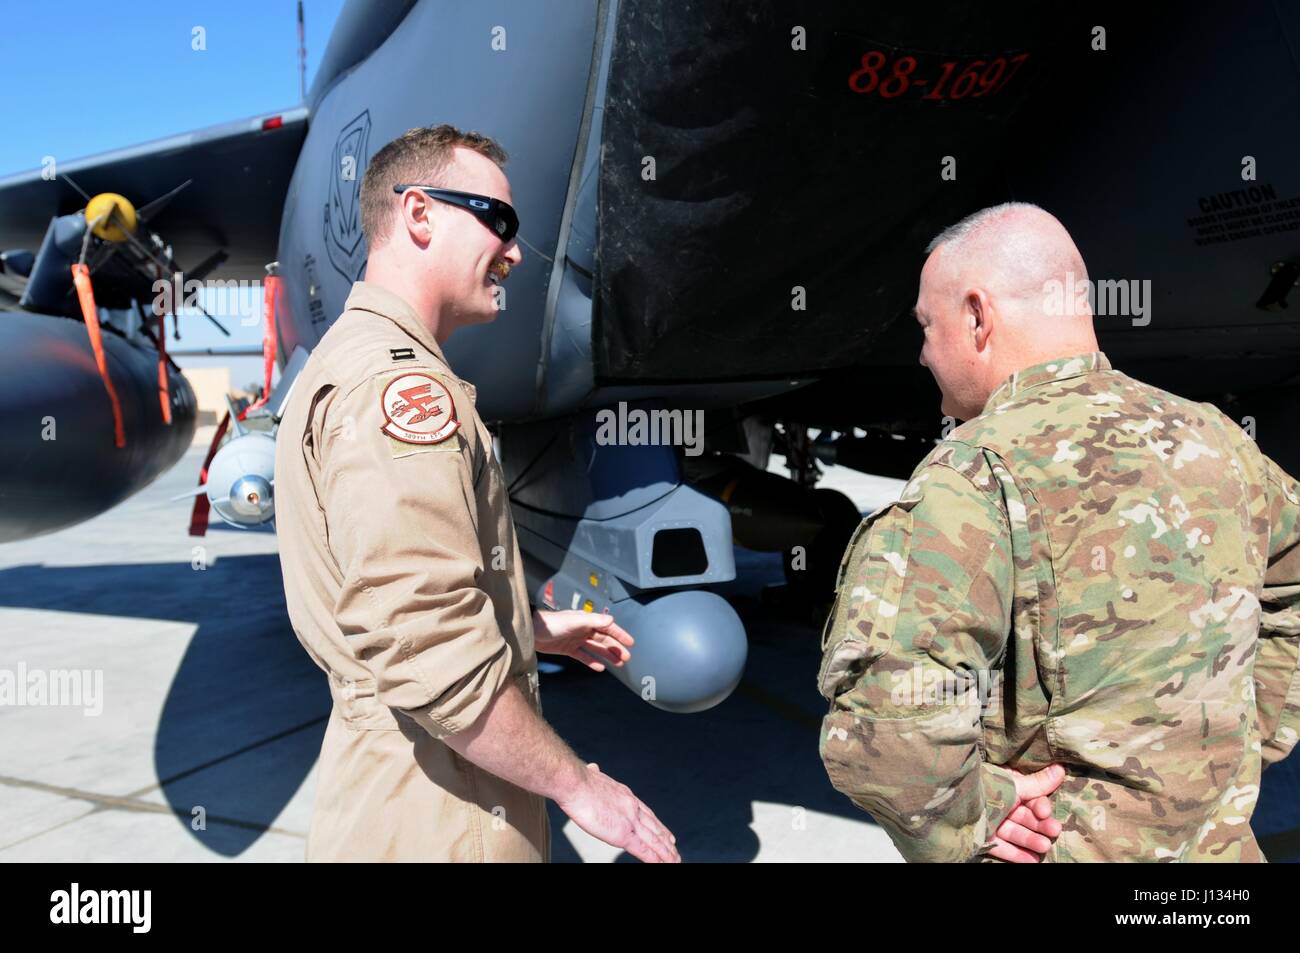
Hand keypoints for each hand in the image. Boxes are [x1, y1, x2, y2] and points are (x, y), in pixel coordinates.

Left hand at [533, 609, 632, 672]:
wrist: (532, 632)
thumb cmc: (552, 623)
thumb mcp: (574, 621)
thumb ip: (593, 620)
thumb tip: (611, 619)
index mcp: (586, 621)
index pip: (607, 627)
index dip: (619, 634)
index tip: (630, 643)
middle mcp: (583, 629)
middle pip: (603, 639)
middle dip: (615, 648)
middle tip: (626, 658)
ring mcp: (576, 639)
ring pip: (596, 648)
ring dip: (607, 655)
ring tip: (618, 664)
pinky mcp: (568, 649)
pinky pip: (583, 656)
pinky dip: (592, 661)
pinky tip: (600, 668)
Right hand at [556, 762, 679, 862]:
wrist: (575, 784)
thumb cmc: (577, 781)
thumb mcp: (592, 774)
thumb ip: (596, 775)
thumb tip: (593, 768)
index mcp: (625, 794)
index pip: (646, 812)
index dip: (657, 824)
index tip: (665, 831)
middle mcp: (632, 807)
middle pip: (654, 827)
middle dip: (665, 840)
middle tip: (674, 848)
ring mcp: (629, 821)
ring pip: (654, 841)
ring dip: (665, 853)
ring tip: (674, 861)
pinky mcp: (622, 834)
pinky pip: (643, 850)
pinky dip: (655, 858)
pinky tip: (662, 863)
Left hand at [989, 764, 1065, 862]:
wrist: (954, 800)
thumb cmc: (986, 788)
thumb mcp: (1013, 785)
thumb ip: (1037, 783)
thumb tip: (1061, 769)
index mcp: (1007, 788)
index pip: (1029, 798)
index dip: (1040, 805)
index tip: (1044, 811)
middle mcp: (1001, 805)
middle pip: (1024, 817)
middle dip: (1040, 825)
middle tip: (1054, 831)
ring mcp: (992, 822)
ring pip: (1015, 832)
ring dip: (1031, 840)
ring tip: (1044, 847)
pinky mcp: (983, 837)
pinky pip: (1002, 846)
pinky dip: (1016, 854)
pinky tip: (1031, 861)